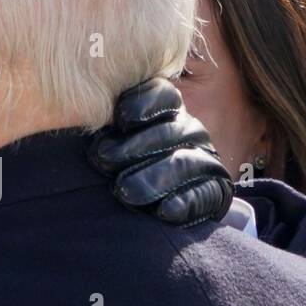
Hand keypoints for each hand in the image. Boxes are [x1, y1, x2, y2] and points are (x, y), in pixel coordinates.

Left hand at [88, 77, 232, 225]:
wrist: (163, 203)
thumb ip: (108, 129)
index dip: (144, 103)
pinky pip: (204, 194)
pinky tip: (165, 211)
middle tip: (103, 159)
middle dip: (134, 146)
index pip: (163, 95)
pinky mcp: (216, 190)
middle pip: (169, 131)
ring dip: (153, 177)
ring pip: (184, 163)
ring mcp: (206, 160)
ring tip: (123, 190)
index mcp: (168, 110)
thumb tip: (88, 131)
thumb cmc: (124, 164)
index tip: (121, 117)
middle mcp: (190, 130)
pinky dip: (184, 203)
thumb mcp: (116, 139)